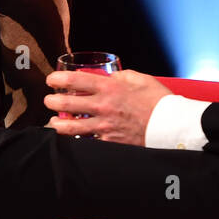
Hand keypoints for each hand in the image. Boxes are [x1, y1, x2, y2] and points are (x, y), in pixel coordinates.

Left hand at [43, 69, 170, 144]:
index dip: (57, 79)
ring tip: (54, 122)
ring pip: (70, 127)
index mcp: (109, 87)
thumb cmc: (157, 100)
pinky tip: (73, 137)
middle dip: (51, 101)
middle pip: (66, 103)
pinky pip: (87, 141)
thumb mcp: (138, 78)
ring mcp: (104, 126)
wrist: (169, 124)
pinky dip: (77, 139)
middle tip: (49, 100)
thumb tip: (108, 76)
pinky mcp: (109, 141)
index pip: (75, 80)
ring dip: (57, 124)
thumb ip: (120, 76)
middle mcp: (103, 106)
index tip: (51, 80)